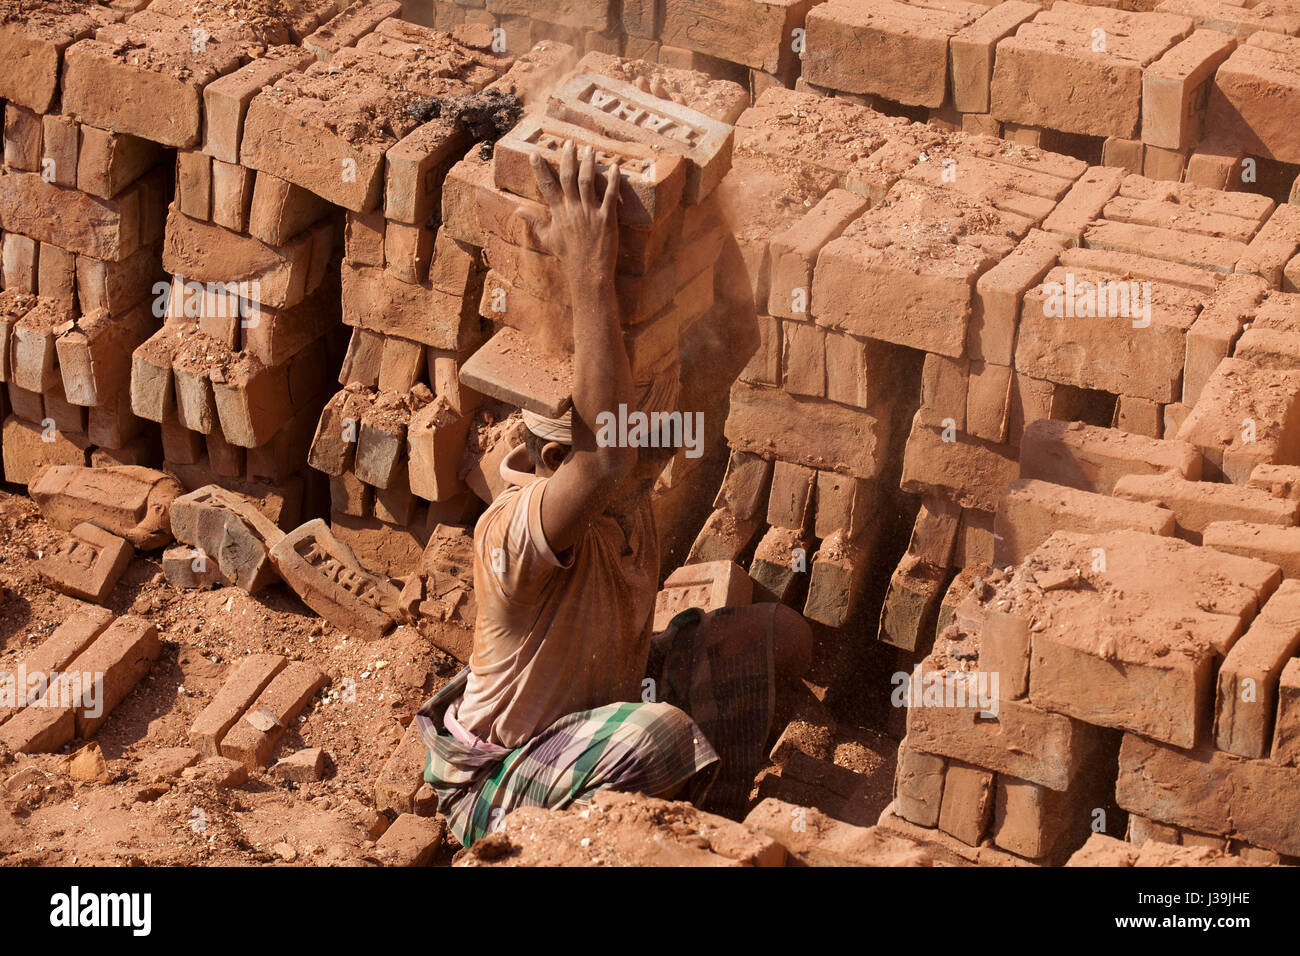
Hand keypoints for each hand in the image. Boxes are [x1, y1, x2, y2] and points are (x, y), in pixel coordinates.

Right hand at [517, 140, 619, 288]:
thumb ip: (534, 221)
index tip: (534, 153)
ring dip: (588, 164)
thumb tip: (517, 210)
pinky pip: (610, 196)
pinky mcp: (607, 219)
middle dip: (568, 158)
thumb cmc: (568, 256)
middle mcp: (572, 210)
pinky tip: (616, 167)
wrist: (588, 272)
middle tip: (569, 142)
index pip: (546, 186)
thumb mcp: (548, 238)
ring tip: (589, 148)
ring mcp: (589, 213)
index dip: (540, 169)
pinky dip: (613, 181)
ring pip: (587, 182)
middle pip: (568, 178)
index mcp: (558, 213)